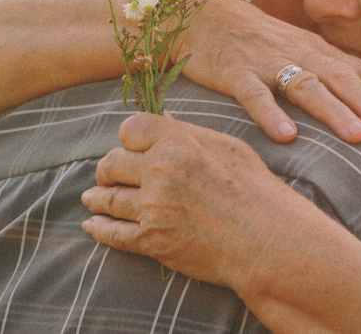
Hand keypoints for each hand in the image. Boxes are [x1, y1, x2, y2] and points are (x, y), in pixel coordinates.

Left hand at [81, 113, 306, 289]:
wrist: (268, 240)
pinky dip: (99, 229)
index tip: (128, 148)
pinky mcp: (152, 239)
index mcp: (179, 141)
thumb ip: (190, 135)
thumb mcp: (228, 148)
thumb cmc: (256, 190)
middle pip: (112, 162)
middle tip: (106, 176)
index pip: (130, 129)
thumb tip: (165, 122)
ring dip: (97, 198)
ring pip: (108, 198)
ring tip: (92, 198)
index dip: (127, 139)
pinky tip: (92, 226)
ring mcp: (153, 206)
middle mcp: (160, 169)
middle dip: (108, 169)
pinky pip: (113, 233)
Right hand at [174, 0, 360, 143]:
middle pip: (343, 79)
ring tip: (358, 137)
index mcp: (318, 51)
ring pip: (306, 85)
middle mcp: (299, 53)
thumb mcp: (298, 53)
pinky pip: (253, 93)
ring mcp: (266, 62)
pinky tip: (286, 136)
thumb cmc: (258, 44)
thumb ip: (328, 77)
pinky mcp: (233, 72)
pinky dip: (270, 113)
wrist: (202, 16)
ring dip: (334, 110)